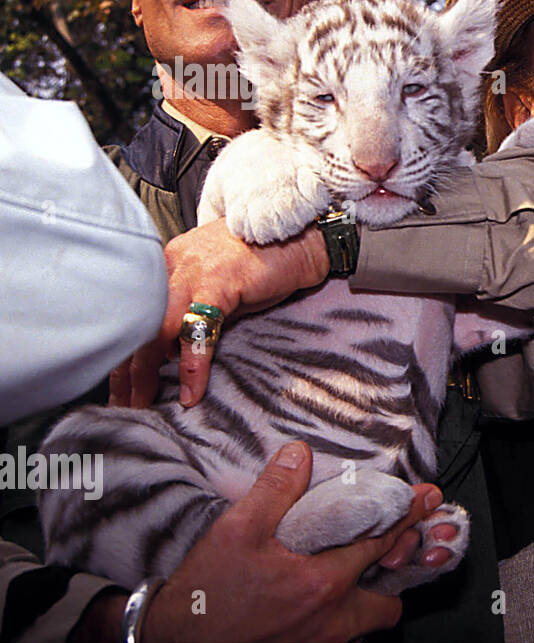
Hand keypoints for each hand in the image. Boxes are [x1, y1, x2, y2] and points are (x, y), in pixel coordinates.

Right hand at [70, 442, 448, 642]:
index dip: (406, 516)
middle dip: (393, 574)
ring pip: (368, 627)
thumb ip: (275, 491)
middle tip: (394, 548)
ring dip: (369, 604)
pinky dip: (345, 630)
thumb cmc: (205, 596)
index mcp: (321, 582)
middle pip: (388, 600)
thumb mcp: (236, 532)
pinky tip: (327, 610)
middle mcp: (330, 619)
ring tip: (359, 581)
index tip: (427, 499)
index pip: (380, 542)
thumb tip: (300, 455)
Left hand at [109, 218, 330, 407]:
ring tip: (142, 405)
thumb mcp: (220, 284)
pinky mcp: (218, 283)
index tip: (120, 383)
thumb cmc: (268, 260)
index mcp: (169, 264)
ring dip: (145, 373)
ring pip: (155, 329)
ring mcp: (192, 272)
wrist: (304, 236)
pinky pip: (198, 332)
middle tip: (121, 405)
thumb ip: (196, 310)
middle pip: (136, 323)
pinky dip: (192, 366)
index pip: (135, 312)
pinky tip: (191, 392)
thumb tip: (175, 349)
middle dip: (124, 369)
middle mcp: (172, 265)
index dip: (123, 349)